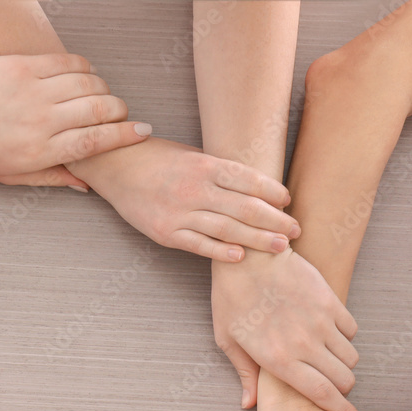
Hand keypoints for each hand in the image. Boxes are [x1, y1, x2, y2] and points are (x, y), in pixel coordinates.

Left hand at [0, 54, 151, 187]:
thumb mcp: (12, 176)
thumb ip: (52, 178)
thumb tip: (86, 185)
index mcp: (40, 151)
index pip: (94, 141)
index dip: (124, 136)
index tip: (143, 132)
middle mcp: (40, 120)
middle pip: (98, 110)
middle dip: (120, 110)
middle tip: (124, 114)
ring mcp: (33, 90)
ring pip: (88, 83)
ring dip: (105, 88)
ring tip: (105, 97)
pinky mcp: (24, 66)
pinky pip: (68, 63)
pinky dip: (86, 69)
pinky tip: (87, 77)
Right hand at [69, 138, 298, 260]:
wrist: (115, 167)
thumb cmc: (156, 158)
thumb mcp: (191, 154)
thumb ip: (218, 171)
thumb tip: (252, 186)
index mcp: (204, 164)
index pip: (248, 179)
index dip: (272, 191)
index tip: (289, 201)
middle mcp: (195, 188)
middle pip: (244, 207)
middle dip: (275, 220)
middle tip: (296, 230)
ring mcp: (179, 212)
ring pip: (227, 229)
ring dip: (257, 239)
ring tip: (281, 247)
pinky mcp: (165, 232)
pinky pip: (198, 244)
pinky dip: (220, 251)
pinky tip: (240, 257)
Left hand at [211, 249, 361, 410]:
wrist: (248, 255)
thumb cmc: (231, 299)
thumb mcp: (228, 341)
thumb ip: (245, 374)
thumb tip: (249, 405)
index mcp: (278, 360)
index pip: (321, 395)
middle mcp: (304, 344)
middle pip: (343, 380)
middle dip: (342, 389)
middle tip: (332, 387)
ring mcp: (320, 322)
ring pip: (350, 357)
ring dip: (343, 364)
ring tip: (326, 360)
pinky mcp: (330, 302)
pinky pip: (351, 330)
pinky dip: (345, 338)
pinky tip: (328, 335)